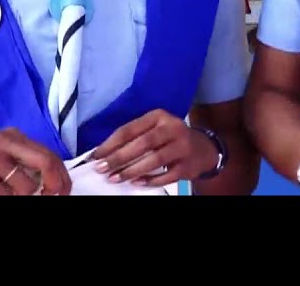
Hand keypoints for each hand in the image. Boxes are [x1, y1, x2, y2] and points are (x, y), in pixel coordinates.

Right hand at [0, 129, 69, 195]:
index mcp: (12, 136)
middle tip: (54, 197)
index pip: (49, 154)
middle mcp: (3, 142)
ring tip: (8, 194)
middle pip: (46, 162)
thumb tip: (52, 177)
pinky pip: (5, 195)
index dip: (61, 175)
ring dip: (23, 197)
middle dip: (56, 185)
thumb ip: (21, 159)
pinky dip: (6, 200)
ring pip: (26, 186)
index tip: (64, 190)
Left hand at [91, 109, 218, 187]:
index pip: (131, 128)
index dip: (111, 143)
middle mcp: (173, 128)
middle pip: (143, 143)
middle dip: (119, 157)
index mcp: (160, 116)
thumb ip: (133, 137)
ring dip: (132, 170)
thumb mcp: (154, 129)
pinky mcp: (188, 165)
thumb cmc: (170, 139)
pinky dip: (150, 180)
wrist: (203, 149)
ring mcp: (183, 146)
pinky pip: (167, 175)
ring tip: (115, 178)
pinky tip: (136, 183)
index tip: (95, 156)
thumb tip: (103, 153)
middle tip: (102, 168)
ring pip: (155, 159)